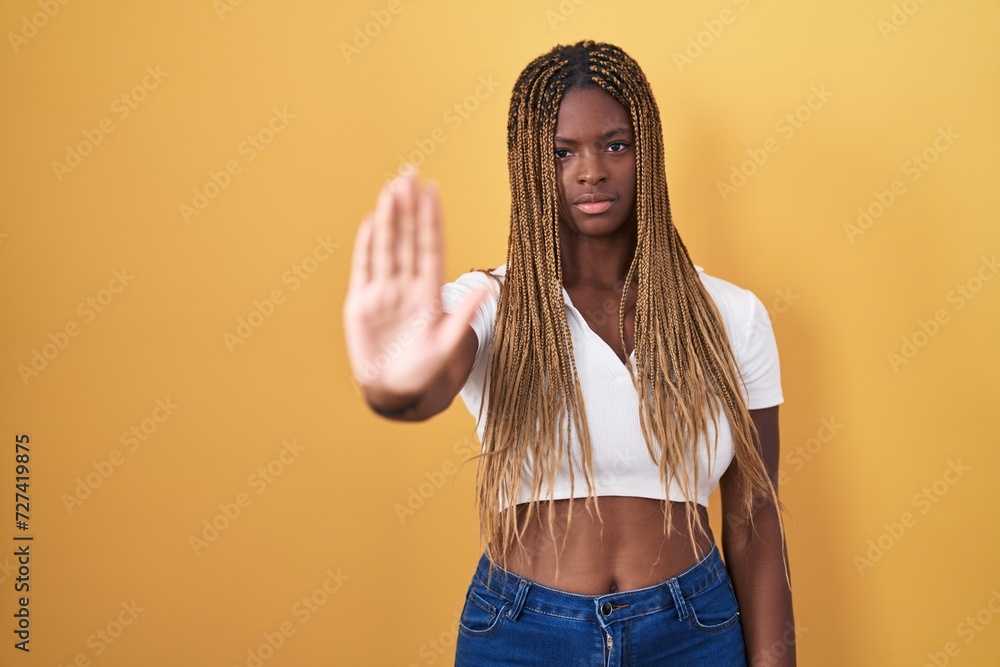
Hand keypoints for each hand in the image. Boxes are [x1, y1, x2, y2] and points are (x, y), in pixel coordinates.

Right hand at [342, 167, 488, 405]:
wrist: (394, 391)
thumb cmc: (424, 372)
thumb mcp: (447, 345)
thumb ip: (463, 315)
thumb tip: (487, 287)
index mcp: (429, 293)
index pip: (430, 247)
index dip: (431, 219)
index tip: (433, 190)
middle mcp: (407, 286)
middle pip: (408, 239)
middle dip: (409, 208)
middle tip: (409, 174)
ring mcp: (384, 292)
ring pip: (387, 247)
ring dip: (389, 218)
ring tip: (391, 189)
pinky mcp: (361, 303)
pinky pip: (364, 268)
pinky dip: (366, 246)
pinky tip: (371, 222)